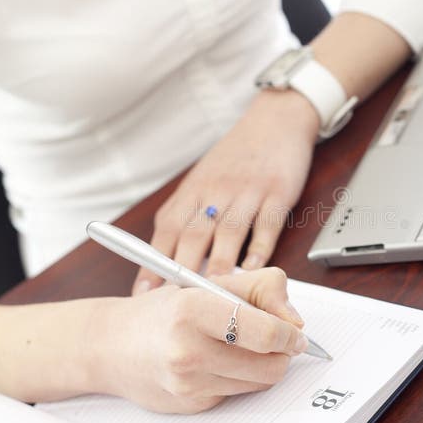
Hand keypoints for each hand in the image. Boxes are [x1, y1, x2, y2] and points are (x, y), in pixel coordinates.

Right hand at [95, 268, 307, 413]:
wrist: (110, 345)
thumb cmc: (164, 312)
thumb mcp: (208, 283)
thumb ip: (260, 289)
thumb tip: (295, 322)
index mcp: (195, 309)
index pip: (268, 334)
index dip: (291, 335)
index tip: (295, 333)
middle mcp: (189, 350)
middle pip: (271, 366)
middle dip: (282, 354)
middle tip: (274, 341)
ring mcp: (188, 383)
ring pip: (259, 384)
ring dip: (262, 367)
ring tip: (240, 347)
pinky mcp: (190, 405)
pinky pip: (236, 394)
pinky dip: (237, 379)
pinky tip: (215, 363)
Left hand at [132, 89, 319, 292]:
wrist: (275, 120)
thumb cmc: (237, 157)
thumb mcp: (203, 179)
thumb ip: (188, 215)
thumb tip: (168, 261)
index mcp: (193, 190)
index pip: (166, 230)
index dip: (153, 263)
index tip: (145, 294)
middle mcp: (216, 191)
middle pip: (194, 234)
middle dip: (182, 271)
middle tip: (176, 303)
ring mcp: (247, 191)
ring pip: (229, 232)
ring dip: (220, 264)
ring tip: (215, 293)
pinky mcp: (277, 192)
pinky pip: (266, 225)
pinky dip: (260, 250)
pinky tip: (254, 271)